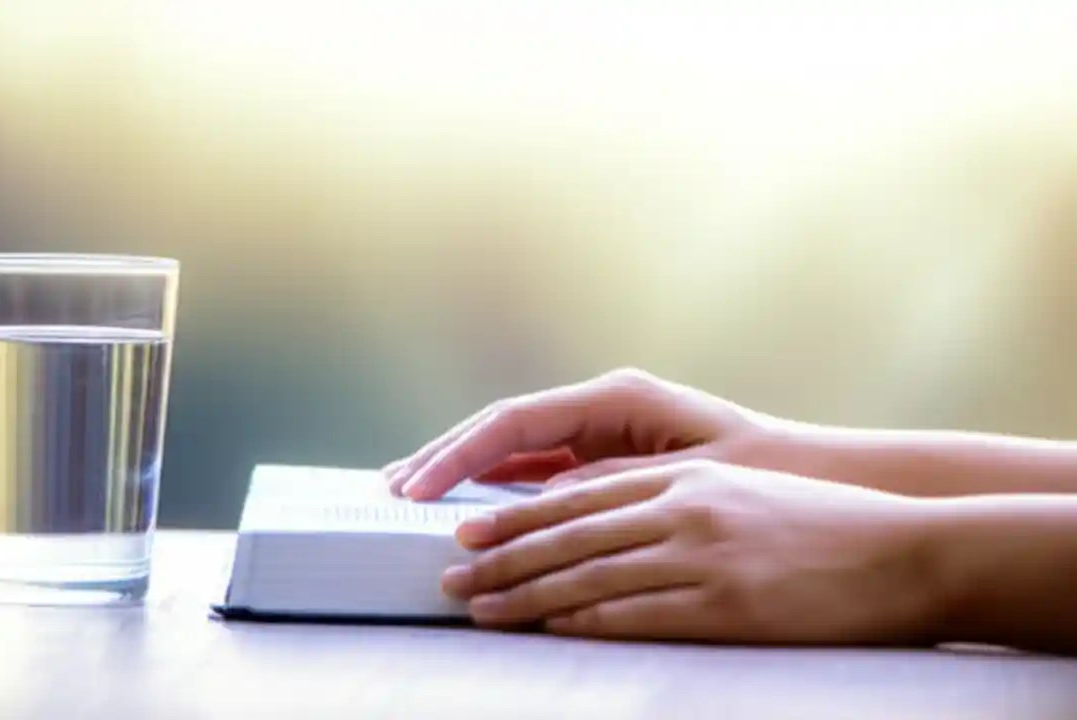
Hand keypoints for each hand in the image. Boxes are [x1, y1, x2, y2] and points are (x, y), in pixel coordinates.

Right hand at [384, 368, 772, 499]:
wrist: (808, 475)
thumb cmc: (758, 469)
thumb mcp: (680, 475)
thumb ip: (604, 482)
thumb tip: (533, 501)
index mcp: (616, 397)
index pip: (516, 421)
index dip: (460, 453)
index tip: (418, 486)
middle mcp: (600, 405)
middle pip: (502, 428)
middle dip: (445, 456)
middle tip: (393, 489)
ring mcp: (599, 429)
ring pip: (513, 446)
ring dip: (462, 469)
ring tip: (409, 491)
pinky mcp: (604, 454)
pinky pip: (536, 468)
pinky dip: (497, 485)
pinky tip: (465, 502)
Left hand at [440, 460, 940, 644]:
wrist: (900, 551)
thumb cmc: (819, 521)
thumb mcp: (737, 489)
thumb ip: (668, 497)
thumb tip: (596, 517)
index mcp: (684, 478)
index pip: (578, 495)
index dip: (516, 513)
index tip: (469, 529)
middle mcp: (683, 509)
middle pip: (569, 534)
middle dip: (502, 556)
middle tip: (450, 574)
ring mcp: (702, 556)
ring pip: (589, 575)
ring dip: (525, 594)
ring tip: (479, 607)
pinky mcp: (725, 605)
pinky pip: (635, 615)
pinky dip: (583, 621)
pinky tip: (546, 627)